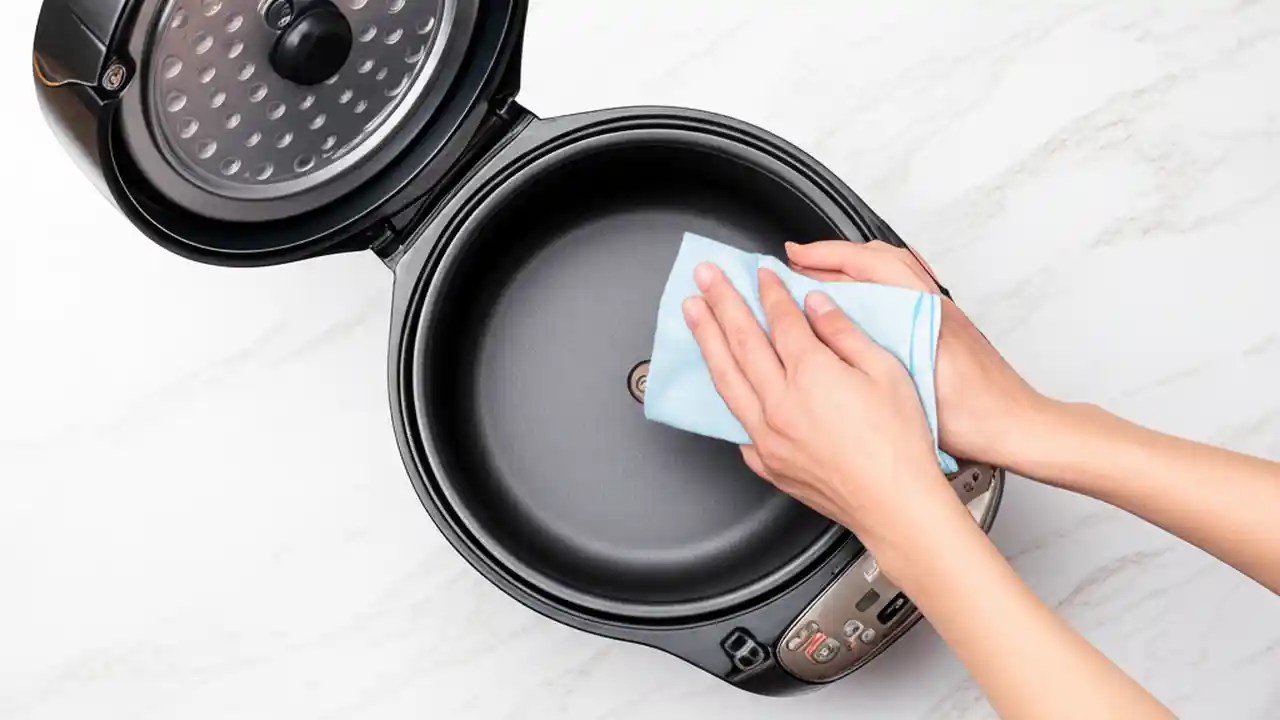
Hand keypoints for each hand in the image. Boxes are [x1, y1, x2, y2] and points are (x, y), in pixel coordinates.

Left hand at [682, 263, 970, 562]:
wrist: (896, 506)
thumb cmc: (900, 444)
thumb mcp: (886, 372)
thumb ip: (844, 333)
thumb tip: (816, 305)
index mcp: (811, 376)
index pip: (780, 321)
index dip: (770, 293)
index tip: (761, 273)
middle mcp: (780, 403)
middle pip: (742, 341)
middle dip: (721, 302)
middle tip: (705, 275)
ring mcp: (768, 435)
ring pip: (727, 379)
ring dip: (707, 340)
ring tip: (693, 313)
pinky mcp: (767, 462)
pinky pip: (736, 422)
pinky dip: (725, 394)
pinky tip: (719, 380)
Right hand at [786, 240, 1047, 468]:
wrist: (1017, 427)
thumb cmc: (974, 417)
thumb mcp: (911, 385)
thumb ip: (872, 352)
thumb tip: (827, 321)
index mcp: (924, 311)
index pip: (868, 265)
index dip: (826, 257)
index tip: (794, 257)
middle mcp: (933, 302)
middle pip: (878, 257)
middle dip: (834, 254)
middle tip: (797, 261)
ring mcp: (940, 310)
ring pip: (892, 267)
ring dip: (854, 264)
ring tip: (821, 273)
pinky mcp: (943, 323)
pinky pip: (902, 283)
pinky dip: (874, 279)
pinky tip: (858, 297)